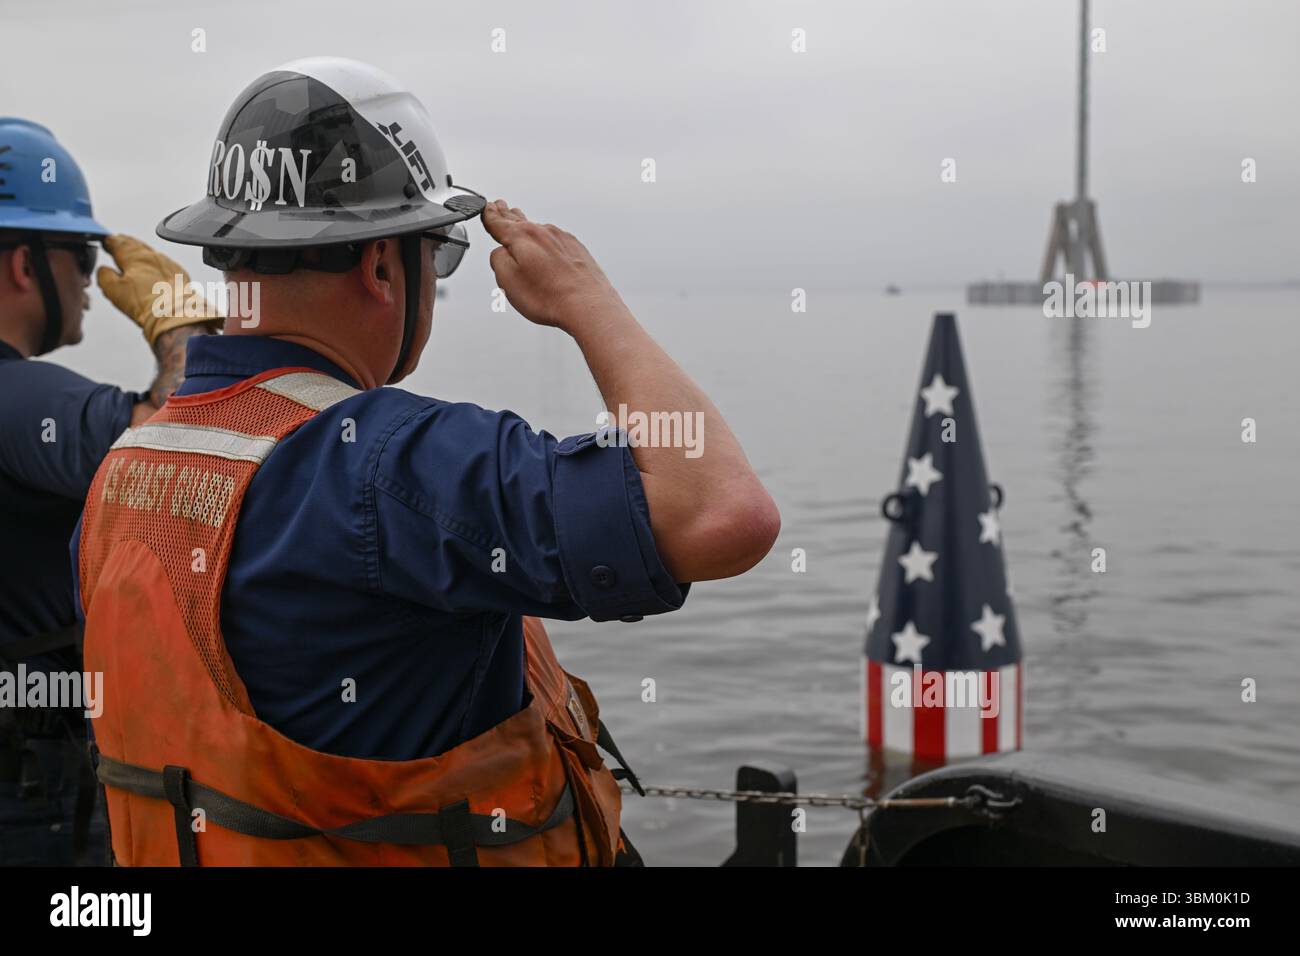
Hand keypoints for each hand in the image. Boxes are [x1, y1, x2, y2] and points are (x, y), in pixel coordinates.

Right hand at [96, 235, 219, 345]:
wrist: (176, 314)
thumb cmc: (147, 304)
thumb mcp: (114, 290)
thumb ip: (104, 275)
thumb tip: (103, 270)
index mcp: (133, 257)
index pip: (118, 244)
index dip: (110, 242)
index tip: (106, 241)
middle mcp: (152, 257)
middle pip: (135, 245)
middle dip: (125, 243)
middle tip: (119, 240)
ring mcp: (168, 264)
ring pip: (151, 253)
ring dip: (141, 251)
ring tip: (134, 251)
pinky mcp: (179, 274)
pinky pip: (166, 263)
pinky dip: (157, 262)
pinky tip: (155, 267)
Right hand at [481, 200, 624, 333]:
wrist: (588, 305)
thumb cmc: (551, 297)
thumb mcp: (507, 280)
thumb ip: (498, 260)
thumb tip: (501, 252)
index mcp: (522, 237)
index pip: (498, 222)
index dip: (489, 215)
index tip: (486, 208)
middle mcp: (544, 232)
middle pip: (518, 220)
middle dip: (506, 213)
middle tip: (499, 206)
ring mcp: (562, 239)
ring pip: (538, 228)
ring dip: (526, 225)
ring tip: (518, 219)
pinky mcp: (576, 249)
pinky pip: (555, 238)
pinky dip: (546, 238)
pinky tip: (545, 243)